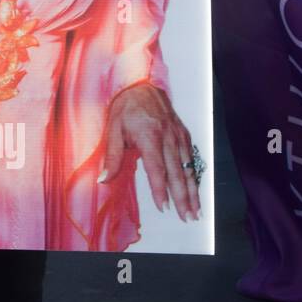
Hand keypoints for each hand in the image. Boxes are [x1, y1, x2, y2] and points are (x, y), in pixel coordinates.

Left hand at [99, 83, 199, 221]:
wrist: (141, 84)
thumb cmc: (125, 107)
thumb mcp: (113, 129)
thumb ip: (112, 156)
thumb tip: (104, 180)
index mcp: (150, 137)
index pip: (157, 170)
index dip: (161, 190)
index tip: (165, 207)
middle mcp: (168, 138)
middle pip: (178, 173)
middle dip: (184, 198)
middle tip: (187, 217)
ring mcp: (179, 136)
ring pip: (189, 168)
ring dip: (193, 191)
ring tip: (196, 210)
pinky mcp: (184, 134)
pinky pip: (191, 158)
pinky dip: (195, 176)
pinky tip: (196, 189)